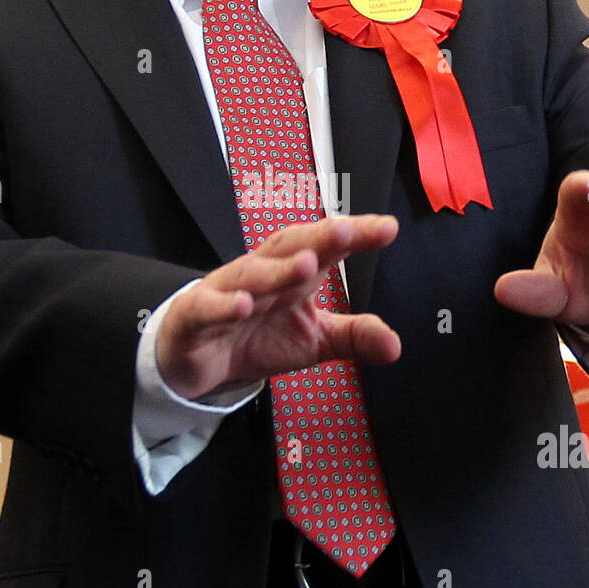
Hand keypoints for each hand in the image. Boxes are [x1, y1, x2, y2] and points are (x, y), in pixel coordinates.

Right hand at [157, 214, 400, 400]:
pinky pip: (207, 307)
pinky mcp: (194, 316)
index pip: (326, 247)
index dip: (356, 235)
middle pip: (289, 247)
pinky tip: (242, 306)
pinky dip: (222, 305)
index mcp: (294, 273)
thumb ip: (353, 337)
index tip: (388, 229)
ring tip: (305, 265)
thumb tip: (394, 345)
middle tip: (345, 232)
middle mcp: (262, 273)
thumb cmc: (257, 337)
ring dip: (278, 269)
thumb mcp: (313, 340)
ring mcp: (225, 291)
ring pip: (252, 274)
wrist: (198, 359)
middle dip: (318, 237)